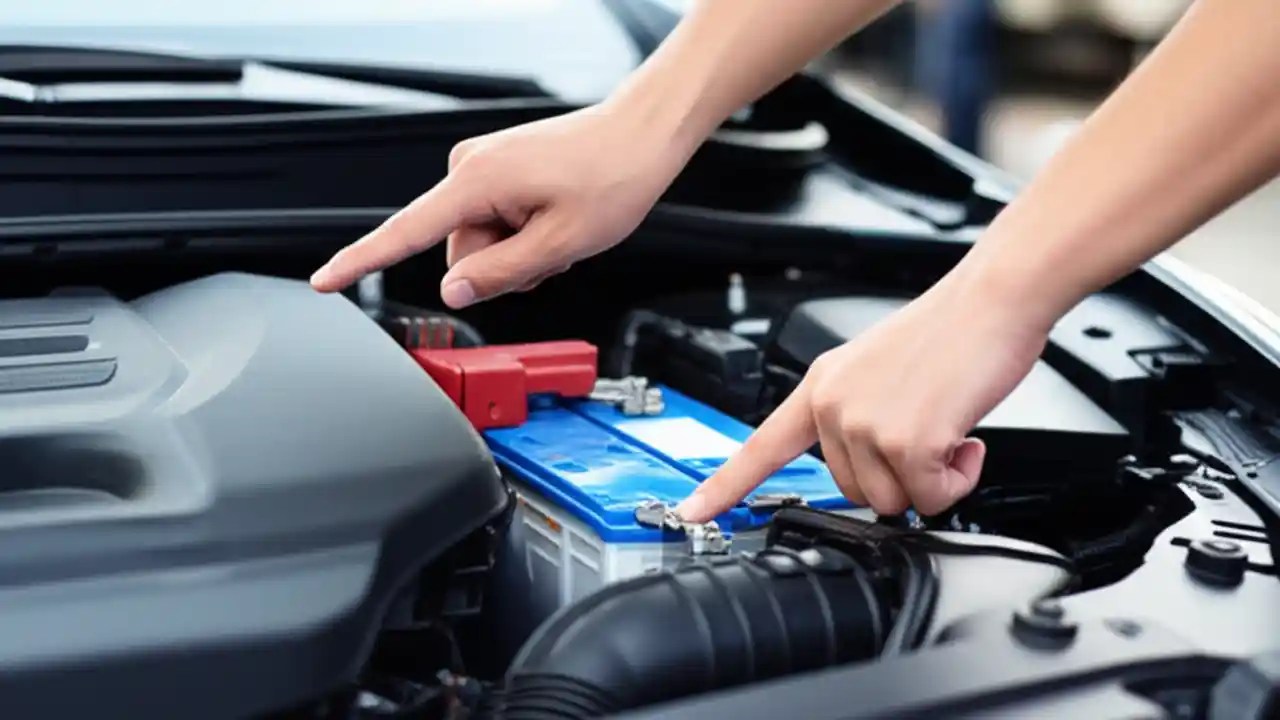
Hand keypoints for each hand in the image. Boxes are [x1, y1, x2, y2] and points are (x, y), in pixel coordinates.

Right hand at [310, 102, 690, 306]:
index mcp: (477, 183)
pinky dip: (523, 234)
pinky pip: (497, 222)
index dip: (362, 262)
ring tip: (559, 230)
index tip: (326, 280)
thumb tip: (455, 291)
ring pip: (482, 243)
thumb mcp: (559, 244)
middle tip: (552, 249)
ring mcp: (485, 168)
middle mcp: (470, 169)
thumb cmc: (612, 177)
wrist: (642, 135)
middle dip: (503, 266)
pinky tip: (554, 220)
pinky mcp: (500, 171)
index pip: (405, 233)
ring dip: (519, 252)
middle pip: (460, 252)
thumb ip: (501, 273)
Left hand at [676, 272, 1049, 519]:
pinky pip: (932, 498)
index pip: (761, 446)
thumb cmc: (950, 335)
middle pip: (853, 491)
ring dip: (931, 479)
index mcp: (820, 386)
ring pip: (893, 501)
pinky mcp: (905, 442)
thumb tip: (869, 470)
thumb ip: (856, 418)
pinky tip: (964, 436)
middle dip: (899, 476)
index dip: (725, 486)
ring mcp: (864, 424)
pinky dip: (958, 478)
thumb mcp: (878, 372)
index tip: (692, 511)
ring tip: (946, 428)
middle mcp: (833, 404)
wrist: (993, 301)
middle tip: (928, 429)